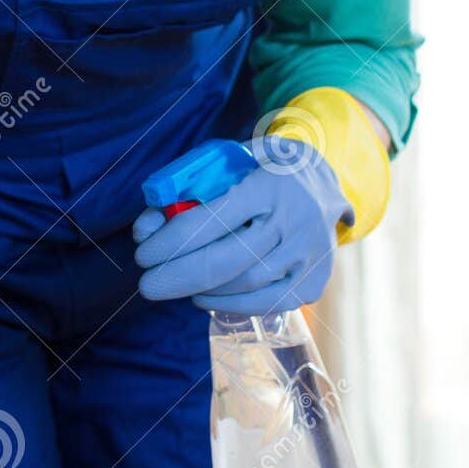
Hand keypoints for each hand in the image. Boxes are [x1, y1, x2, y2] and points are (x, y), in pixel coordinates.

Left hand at [132, 135, 353, 314]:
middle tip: (147, 284)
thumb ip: (186, 189)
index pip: (213, 219)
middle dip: (179, 275)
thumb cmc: (258, 170)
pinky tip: (203, 298)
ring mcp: (309, 252)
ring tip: (175, 285)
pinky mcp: (316, 279)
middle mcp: (294, 219)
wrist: (325, 181)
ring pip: (247, 283)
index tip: (143, 254)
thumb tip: (146, 227)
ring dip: (202, 290)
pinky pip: (270, 303)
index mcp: (268, 184)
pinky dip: (232, 305)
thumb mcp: (227, 162)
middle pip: (228, 259)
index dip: (172, 241)